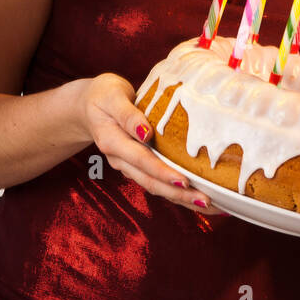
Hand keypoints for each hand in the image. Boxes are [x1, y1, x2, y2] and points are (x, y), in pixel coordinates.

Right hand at [81, 74, 221, 215]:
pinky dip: (176, 191)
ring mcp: (128, 165)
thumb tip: (145, 132)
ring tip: (209, 205)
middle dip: (178, 194)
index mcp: (112, 142)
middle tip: (205, 201)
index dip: (162, 171)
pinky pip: (157, 181)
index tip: (184, 181)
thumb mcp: (113, 96)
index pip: (140, 160)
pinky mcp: (137, 166)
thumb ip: (128, 114)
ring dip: (180, 198)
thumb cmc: (104, 95)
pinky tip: (196, 196)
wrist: (90, 104)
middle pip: (150, 181)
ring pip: (155, 186)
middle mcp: (120, 159)